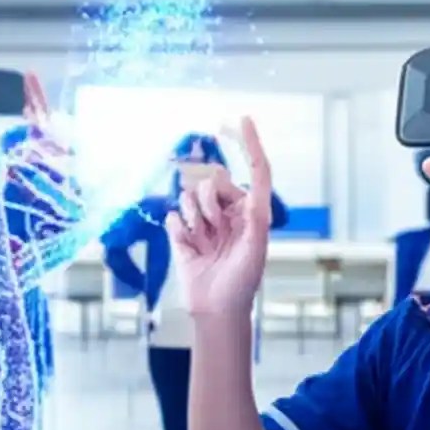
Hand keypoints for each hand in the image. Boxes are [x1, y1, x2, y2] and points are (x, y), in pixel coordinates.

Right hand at [167, 117, 271, 315]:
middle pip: (213, 181)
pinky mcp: (183, 233)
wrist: (216, 311)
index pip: (255, 170)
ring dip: (195, 218)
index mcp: (252, 211)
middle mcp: (230, 211)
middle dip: (210, 202)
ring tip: (204, 243)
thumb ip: (254, 218)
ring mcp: (205, 222)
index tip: (240, 118)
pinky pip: (174, 216)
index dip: (249, 144)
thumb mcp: (255, 249)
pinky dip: (179, 230)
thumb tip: (252, 190)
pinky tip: (189, 247)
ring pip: (190, 196)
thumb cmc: (242, 283)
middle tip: (217, 230)